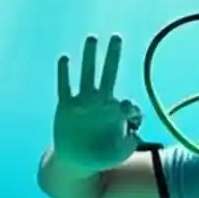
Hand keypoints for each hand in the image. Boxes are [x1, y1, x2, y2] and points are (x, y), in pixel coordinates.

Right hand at [52, 35, 142, 170]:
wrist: (77, 160)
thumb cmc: (102, 157)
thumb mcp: (118, 155)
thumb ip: (127, 146)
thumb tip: (133, 135)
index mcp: (117, 114)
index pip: (128, 104)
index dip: (130, 107)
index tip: (128, 110)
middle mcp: (101, 103)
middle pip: (109, 75)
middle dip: (113, 57)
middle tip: (117, 37)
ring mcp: (83, 103)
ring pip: (87, 75)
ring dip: (89, 57)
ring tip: (92, 38)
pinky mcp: (66, 107)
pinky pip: (65, 87)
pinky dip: (65, 74)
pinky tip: (65, 59)